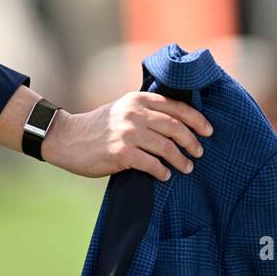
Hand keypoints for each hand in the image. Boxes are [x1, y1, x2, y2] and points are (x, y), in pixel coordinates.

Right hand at [40, 92, 212, 180]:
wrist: (68, 138)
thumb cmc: (98, 126)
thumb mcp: (122, 109)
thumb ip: (145, 111)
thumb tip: (177, 123)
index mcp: (138, 99)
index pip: (176, 106)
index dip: (196, 119)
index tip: (208, 130)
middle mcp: (135, 113)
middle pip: (175, 126)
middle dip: (192, 141)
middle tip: (199, 152)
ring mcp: (128, 133)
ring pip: (166, 147)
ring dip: (181, 159)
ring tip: (187, 167)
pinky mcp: (121, 153)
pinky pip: (151, 164)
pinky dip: (162, 171)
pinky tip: (166, 176)